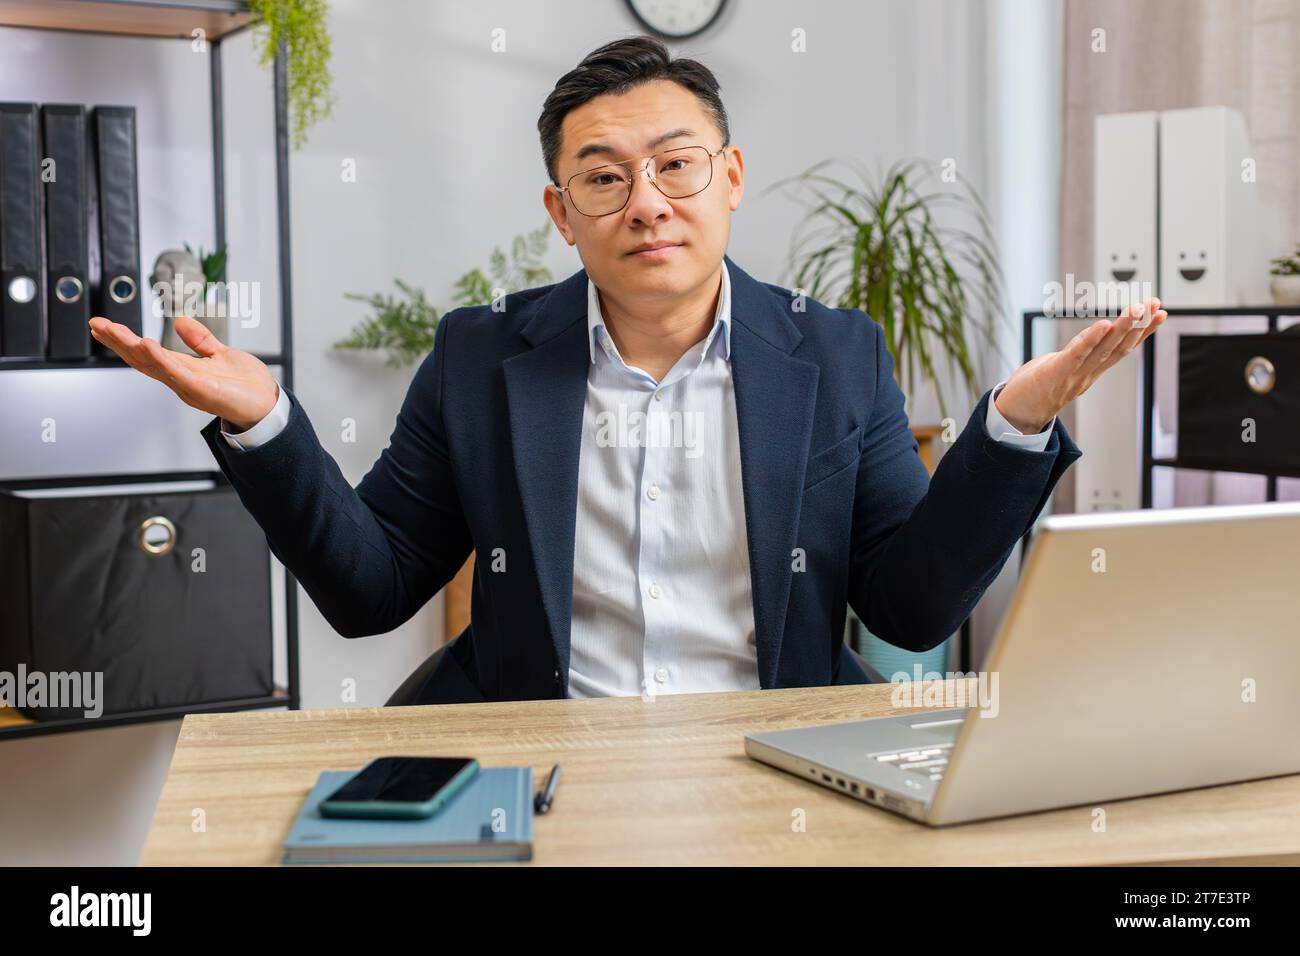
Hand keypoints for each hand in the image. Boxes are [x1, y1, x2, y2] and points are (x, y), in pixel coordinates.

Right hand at [88, 315, 279, 430]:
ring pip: (154, 365)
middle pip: (142, 359)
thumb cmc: (246, 385)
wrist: (269, 405)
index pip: (145, 353)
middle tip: (97, 325)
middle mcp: (180, 380)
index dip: (123, 340)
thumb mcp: (220, 354)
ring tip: (114, 332)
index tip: (103, 325)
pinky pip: (178, 374)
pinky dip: (162, 360)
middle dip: (118, 342)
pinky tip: (148, 346)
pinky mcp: (203, 390)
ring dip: (132, 348)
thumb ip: (200, 340)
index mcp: (182, 370)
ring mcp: (189, 386)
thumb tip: (181, 320)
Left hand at [995, 297, 1166, 433]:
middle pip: (1118, 347)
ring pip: (1103, 350)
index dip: (1142, 332)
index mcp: (1090, 372)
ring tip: (1137, 309)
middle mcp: (1086, 374)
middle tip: (1154, 305)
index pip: (1121, 349)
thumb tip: (1086, 339)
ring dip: (1122, 328)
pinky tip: (1103, 325)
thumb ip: (1076, 354)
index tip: (1159, 313)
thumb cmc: (1033, 390)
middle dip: (1139, 325)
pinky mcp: (1054, 374)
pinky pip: (1076, 355)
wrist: (1014, 417)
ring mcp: (1072, 376)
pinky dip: (1090, 340)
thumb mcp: (1060, 367)